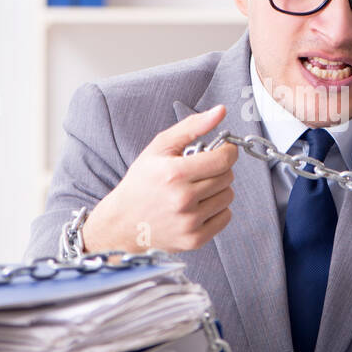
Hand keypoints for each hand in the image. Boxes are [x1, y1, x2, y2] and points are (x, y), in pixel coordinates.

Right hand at [83, 104, 237, 253]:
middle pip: (227, 177)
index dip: (227, 151)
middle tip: (201, 170)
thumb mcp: (159, 147)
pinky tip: (198, 206)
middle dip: (219, 169)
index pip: (224, 159)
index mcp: (174, 173)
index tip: (221, 150)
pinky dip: (217, 210)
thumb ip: (192, 127)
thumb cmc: (141, 182)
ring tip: (197, 188)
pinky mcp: (195, 239)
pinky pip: (225, 217)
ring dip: (218, 189)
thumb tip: (221, 111)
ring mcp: (189, 222)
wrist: (123, 223)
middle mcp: (183, 199)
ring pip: (228, 196)